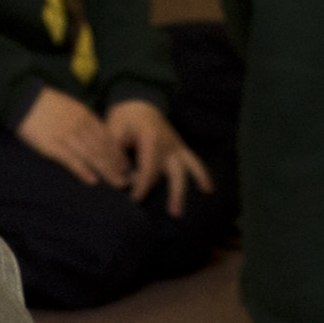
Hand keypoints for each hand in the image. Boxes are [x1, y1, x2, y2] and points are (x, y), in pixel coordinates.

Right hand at [16, 86, 129, 189]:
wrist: (24, 99)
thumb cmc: (46, 104)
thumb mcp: (71, 107)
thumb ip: (84, 120)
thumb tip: (97, 134)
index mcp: (85, 116)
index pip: (106, 136)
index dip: (117, 152)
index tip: (126, 165)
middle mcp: (79, 126)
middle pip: (102, 148)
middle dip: (116, 165)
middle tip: (126, 180)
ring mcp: (67, 136)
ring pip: (91, 155)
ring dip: (105, 170)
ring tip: (116, 183)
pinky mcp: (53, 146)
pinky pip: (71, 160)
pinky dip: (82, 170)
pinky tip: (92, 180)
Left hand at [105, 99, 210, 215]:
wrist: (139, 108)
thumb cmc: (124, 122)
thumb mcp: (114, 130)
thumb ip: (115, 152)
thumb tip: (121, 178)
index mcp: (151, 137)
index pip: (149, 169)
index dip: (142, 187)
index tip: (134, 200)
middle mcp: (168, 144)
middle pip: (173, 172)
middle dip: (173, 193)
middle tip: (173, 213)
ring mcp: (177, 148)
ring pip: (186, 170)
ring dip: (185, 190)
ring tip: (181, 211)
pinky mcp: (181, 151)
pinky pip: (195, 163)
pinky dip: (202, 175)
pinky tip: (208, 190)